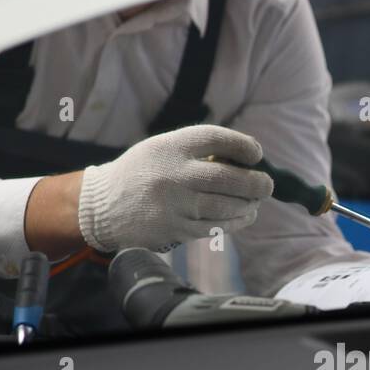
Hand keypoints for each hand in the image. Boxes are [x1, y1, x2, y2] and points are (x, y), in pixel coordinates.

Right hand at [77, 125, 275, 252]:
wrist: (101, 207)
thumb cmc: (140, 173)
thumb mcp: (160, 149)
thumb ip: (196, 150)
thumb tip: (243, 158)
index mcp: (170, 147)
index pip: (217, 139)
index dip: (243, 145)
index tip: (256, 153)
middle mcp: (173, 175)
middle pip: (229, 178)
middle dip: (256, 182)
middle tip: (267, 184)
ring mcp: (175, 205)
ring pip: (226, 206)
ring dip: (248, 205)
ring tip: (255, 202)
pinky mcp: (175, 230)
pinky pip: (214, 227)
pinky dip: (234, 222)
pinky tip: (243, 216)